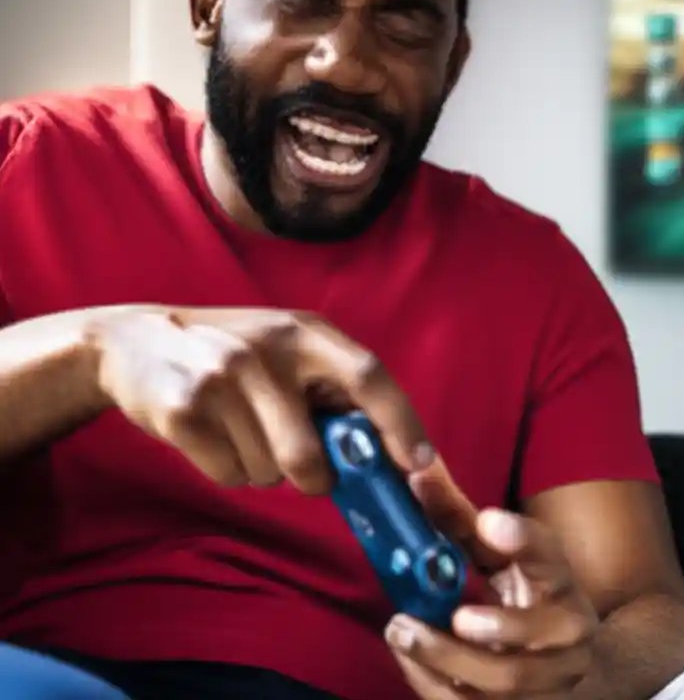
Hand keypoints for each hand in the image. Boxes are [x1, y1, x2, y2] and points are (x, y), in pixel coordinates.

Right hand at [84, 306, 463, 503]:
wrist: (136, 341)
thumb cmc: (234, 354)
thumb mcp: (288, 348)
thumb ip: (333, 388)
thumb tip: (391, 454)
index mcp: (306, 333)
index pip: (369, 377)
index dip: (401, 424)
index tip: (421, 464)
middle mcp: (268, 351)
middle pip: (311, 455)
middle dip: (310, 477)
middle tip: (297, 464)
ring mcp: (223, 378)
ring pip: (269, 472)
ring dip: (263, 470)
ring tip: (242, 432)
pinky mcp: (183, 410)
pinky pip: (228, 475)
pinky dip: (227, 471)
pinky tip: (213, 437)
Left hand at [384, 505, 597, 698]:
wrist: (560, 663)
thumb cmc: (518, 598)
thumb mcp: (495, 557)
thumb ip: (456, 517)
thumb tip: (415, 471)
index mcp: (561, 582)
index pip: (552, 555)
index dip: (523, 539)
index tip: (489, 520)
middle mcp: (568, 631)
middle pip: (535, 632)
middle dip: (492, 624)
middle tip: (445, 614)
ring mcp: (552, 679)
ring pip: (507, 681)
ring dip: (448, 660)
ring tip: (402, 633)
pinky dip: (436, 687)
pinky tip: (409, 662)